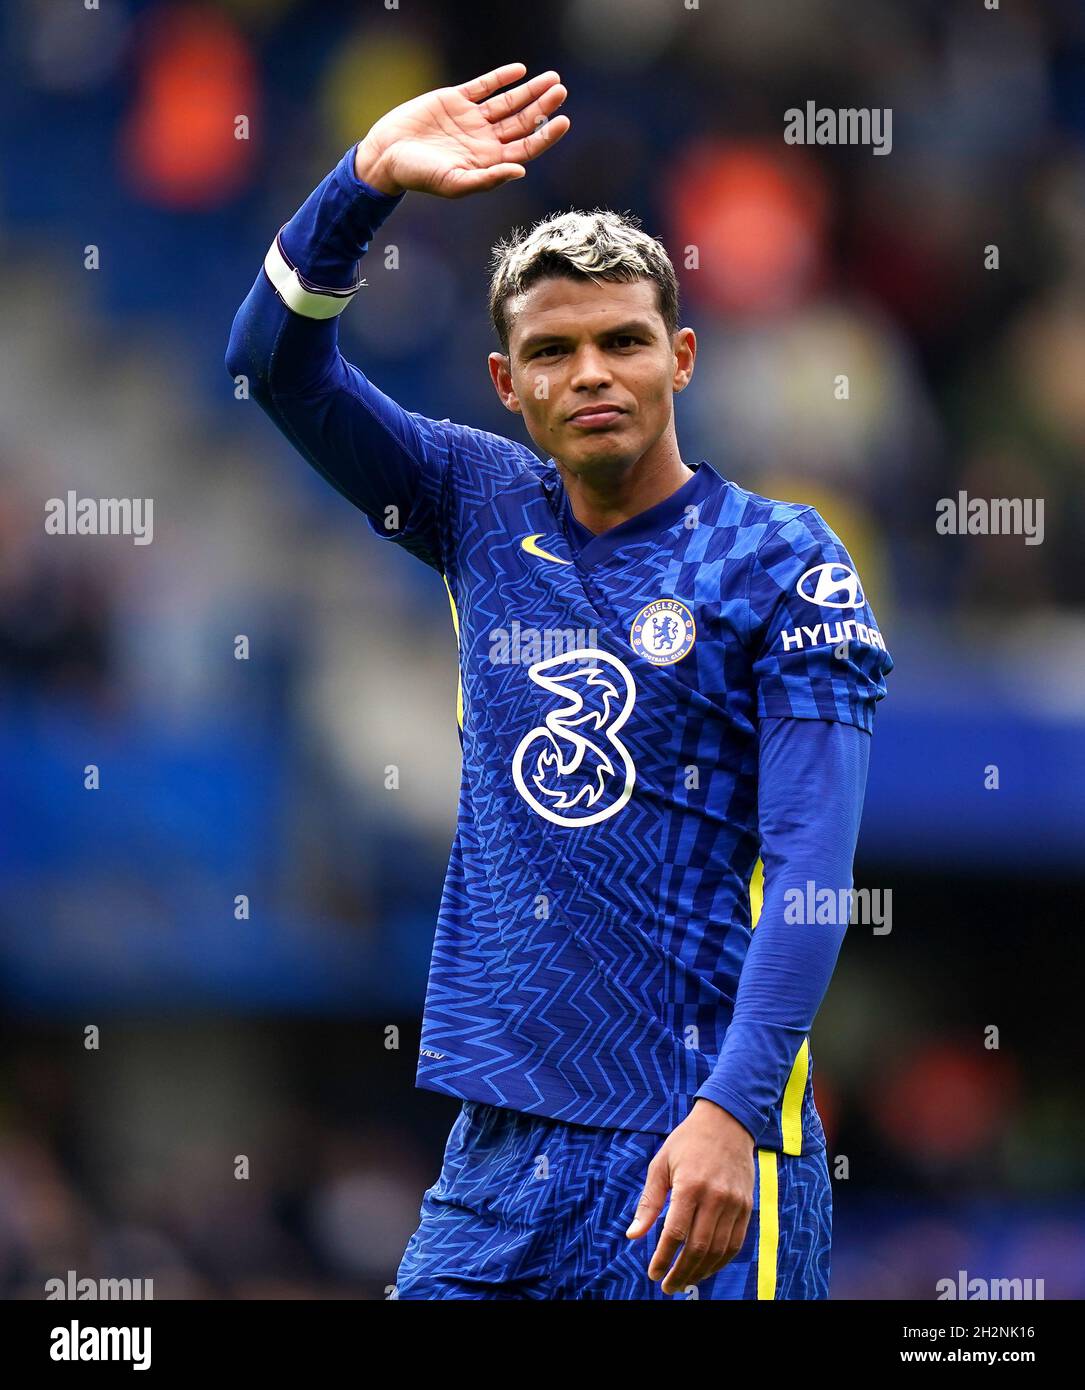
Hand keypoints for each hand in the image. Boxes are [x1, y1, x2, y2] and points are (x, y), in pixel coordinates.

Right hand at [353, 61, 569, 198]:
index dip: (545, 135)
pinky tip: (519, 71)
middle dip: (542, 107)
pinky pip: (484, 86)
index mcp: (489, 162)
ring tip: (551, 79)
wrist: (387, 154)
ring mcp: (471, 119)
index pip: (526, 148)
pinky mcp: (455, 100)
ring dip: (529, 91)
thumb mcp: (454, 183)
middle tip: (560, 91)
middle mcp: (484, 140)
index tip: (563, 121)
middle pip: (522, 122)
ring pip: (508, 102)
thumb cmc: (419, 176)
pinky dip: (501, 78)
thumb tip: (521, 172)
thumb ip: (488, 179)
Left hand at [625, 1099, 755, 1295]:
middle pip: (698, 1248)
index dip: (663, 1258)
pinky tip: (706, 1268)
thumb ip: (649, 1203)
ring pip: (718, 1250)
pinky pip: (735, 1243)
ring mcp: (735, 1203)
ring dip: (700, 1272)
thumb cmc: (687, 1141)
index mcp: (690, 1185)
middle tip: (667, 1286)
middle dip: (681, 1273)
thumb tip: (633, 1236)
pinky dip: (720, 1261)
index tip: (653, 1273)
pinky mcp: (747, 1207)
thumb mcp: (661, 1164)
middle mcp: (715, 1197)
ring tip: (684, 1281)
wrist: (728, 1122)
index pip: (676, 1233)